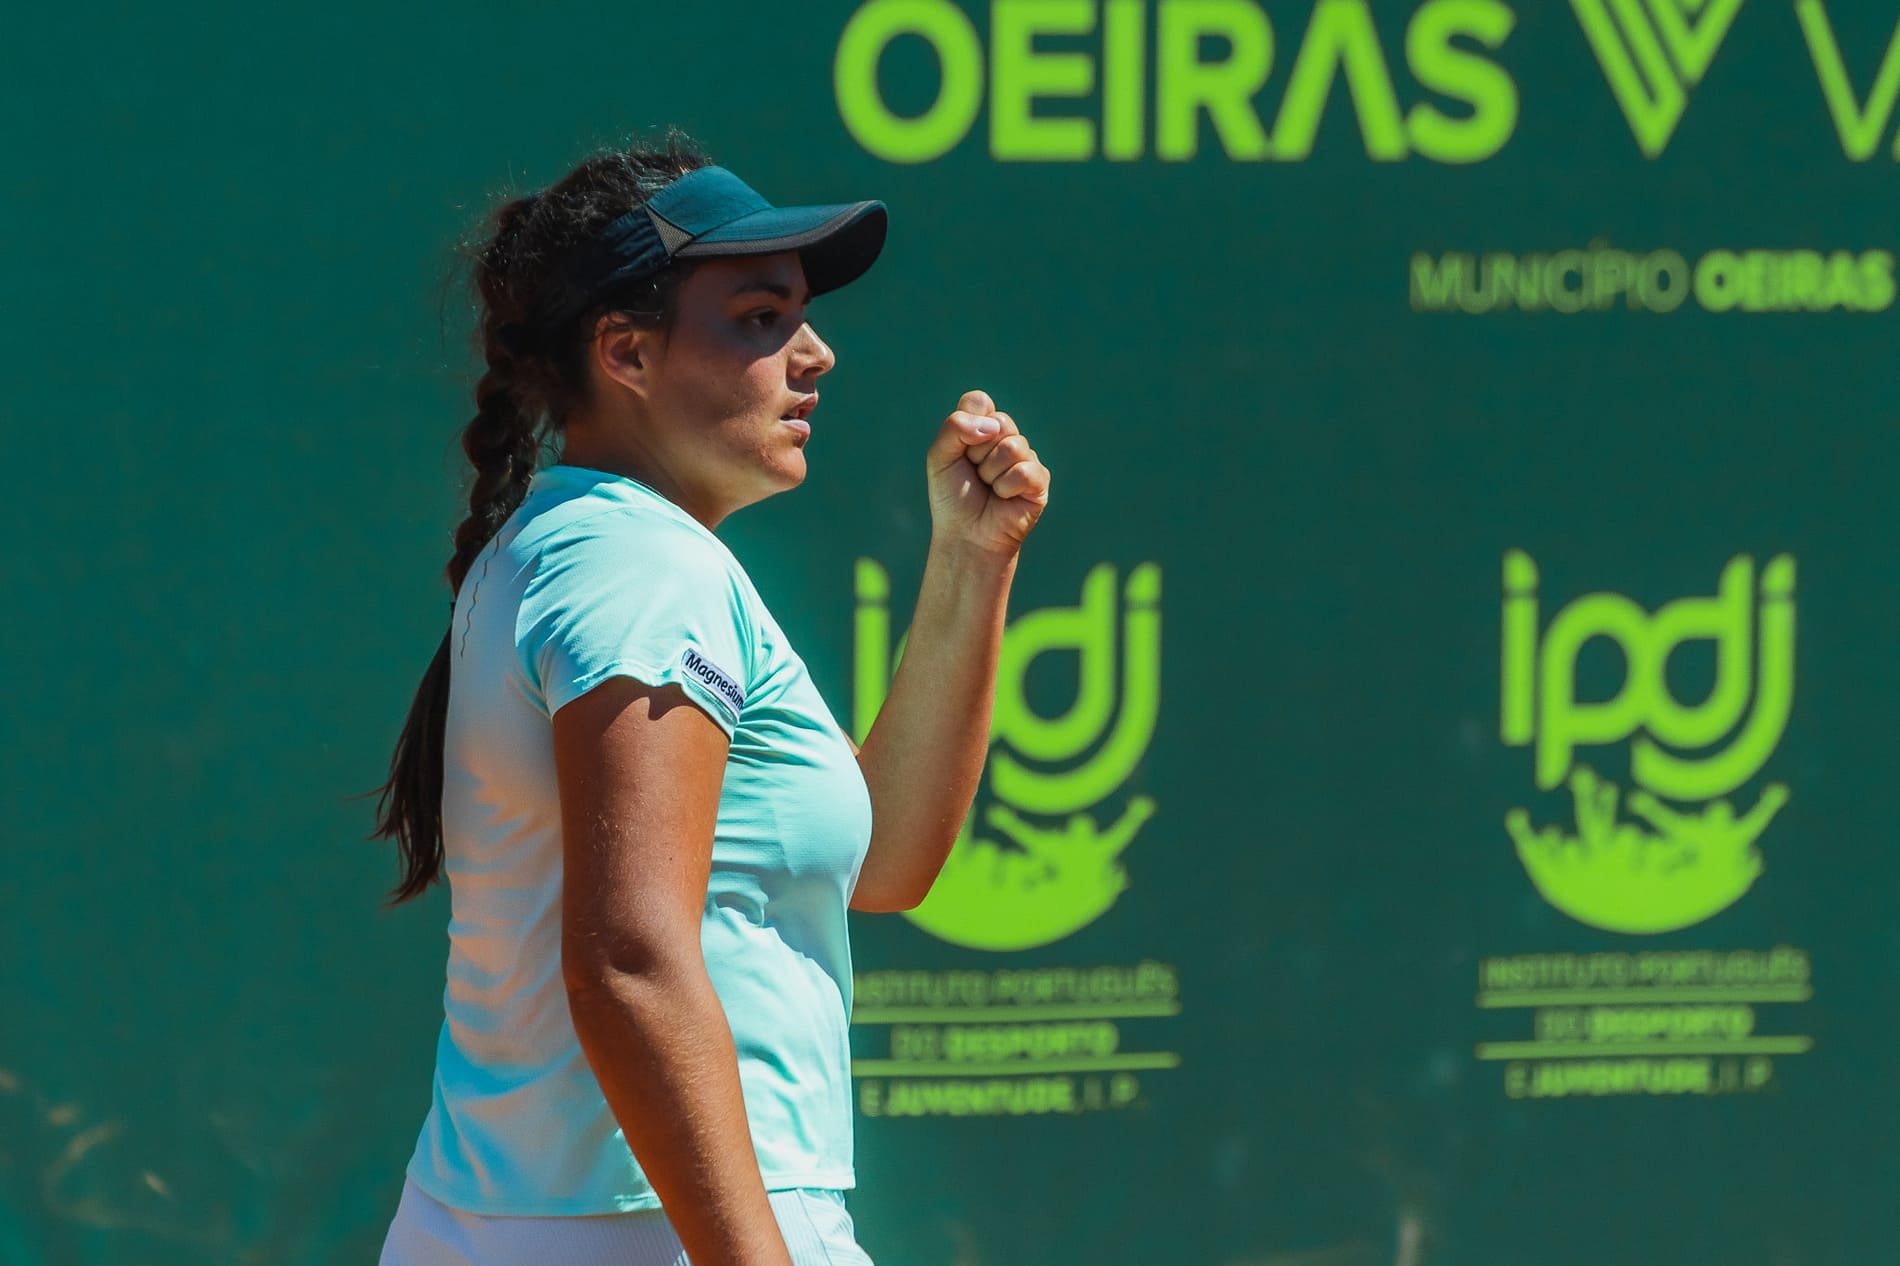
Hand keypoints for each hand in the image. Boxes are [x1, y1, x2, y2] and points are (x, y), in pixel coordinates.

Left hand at [924, 389, 1050, 555]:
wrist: (966, 534)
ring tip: (989, 488)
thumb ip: (955, 427)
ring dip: (990, 473)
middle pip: (999, 422)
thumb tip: (993, 426)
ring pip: (1012, 447)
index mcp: (983, 427)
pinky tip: (1003, 499)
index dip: (966, 426)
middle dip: (977, 453)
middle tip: (975, 474)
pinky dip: (1005, 488)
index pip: (979, 402)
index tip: (960, 451)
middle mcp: (1007, 437)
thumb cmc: (952, 497)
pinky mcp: (1040, 479)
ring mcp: (1026, 457)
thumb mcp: (939, 457)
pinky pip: (1024, 471)